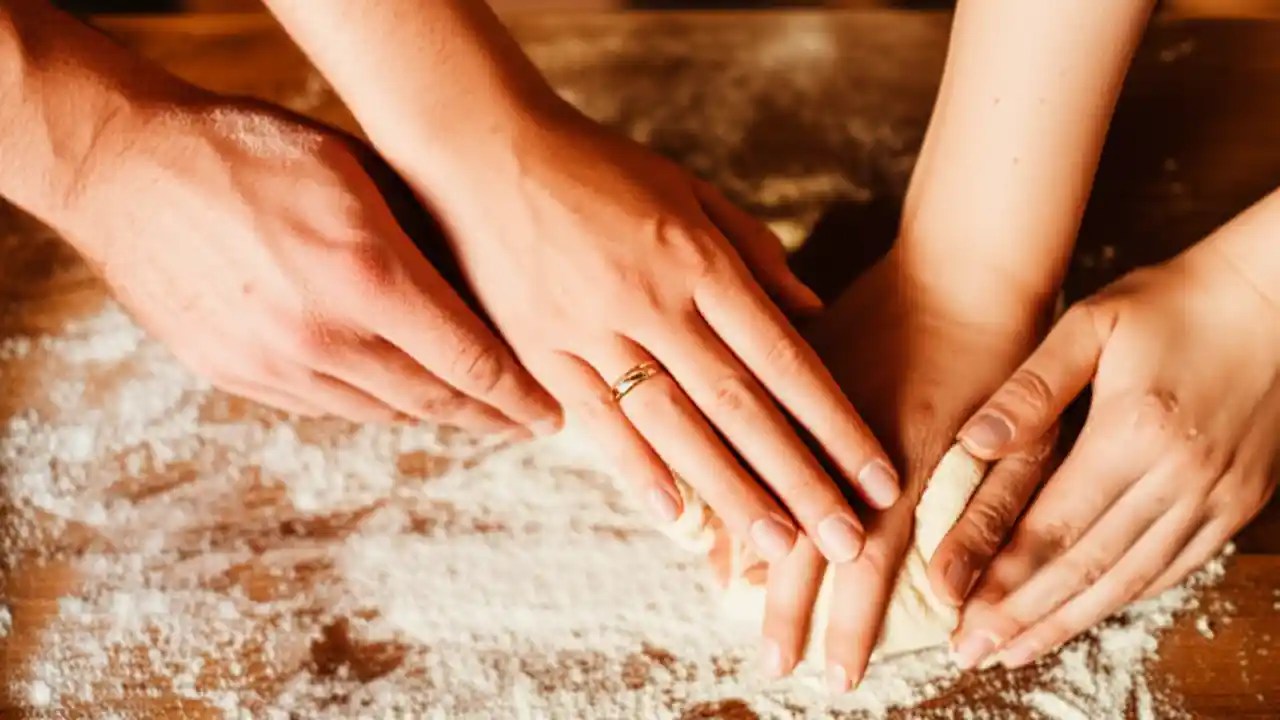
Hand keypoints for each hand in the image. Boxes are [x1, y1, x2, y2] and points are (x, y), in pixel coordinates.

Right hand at [59, 97, 558, 431]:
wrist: (125, 168)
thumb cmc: (249, 148)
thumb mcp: (355, 171)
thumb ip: (418, 240)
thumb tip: (476, 291)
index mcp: (367, 276)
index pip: (469, 361)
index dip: (518, 396)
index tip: (551, 416)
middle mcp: (325, 336)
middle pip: (432, 399)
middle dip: (489, 417)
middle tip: (526, 426)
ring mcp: (276, 365)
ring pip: (381, 411)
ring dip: (433, 415)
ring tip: (471, 415)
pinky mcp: (237, 376)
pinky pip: (326, 407)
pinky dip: (372, 406)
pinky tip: (396, 399)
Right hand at [409, 110, 899, 563]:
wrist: (485, 149)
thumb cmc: (598, 165)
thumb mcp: (688, 189)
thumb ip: (753, 252)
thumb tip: (814, 311)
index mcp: (699, 261)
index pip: (785, 360)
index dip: (837, 425)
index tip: (879, 476)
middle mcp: (653, 303)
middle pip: (741, 407)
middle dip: (800, 480)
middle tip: (846, 540)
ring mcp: (593, 332)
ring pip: (675, 428)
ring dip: (731, 493)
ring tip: (777, 549)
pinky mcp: (542, 352)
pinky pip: (598, 422)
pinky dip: (637, 472)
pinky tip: (675, 518)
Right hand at [758, 250, 1049, 687]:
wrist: (967, 258)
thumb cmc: (1007, 350)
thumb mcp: (1022, 442)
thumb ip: (988, 522)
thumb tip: (955, 604)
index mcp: (906, 459)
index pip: (868, 564)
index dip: (850, 628)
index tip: (837, 679)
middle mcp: (844, 436)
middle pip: (801, 536)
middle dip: (787, 607)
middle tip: (774, 664)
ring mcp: (810, 402)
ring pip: (763, 484)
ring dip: (748, 547)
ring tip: (734, 598)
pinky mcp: (794, 375)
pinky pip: (751, 435)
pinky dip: (734, 479)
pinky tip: (716, 509)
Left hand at [948, 248, 1279, 669]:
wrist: (1275, 297)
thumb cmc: (1172, 301)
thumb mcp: (1092, 324)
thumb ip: (1031, 387)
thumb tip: (974, 443)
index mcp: (1133, 431)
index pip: (1056, 525)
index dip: (1005, 577)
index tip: (961, 614)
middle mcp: (1179, 475)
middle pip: (1090, 566)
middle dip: (1026, 616)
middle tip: (973, 652)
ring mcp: (1217, 495)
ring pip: (1133, 578)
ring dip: (1071, 620)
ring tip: (1018, 651)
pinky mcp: (1239, 501)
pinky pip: (1176, 566)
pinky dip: (1126, 596)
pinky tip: (1087, 613)